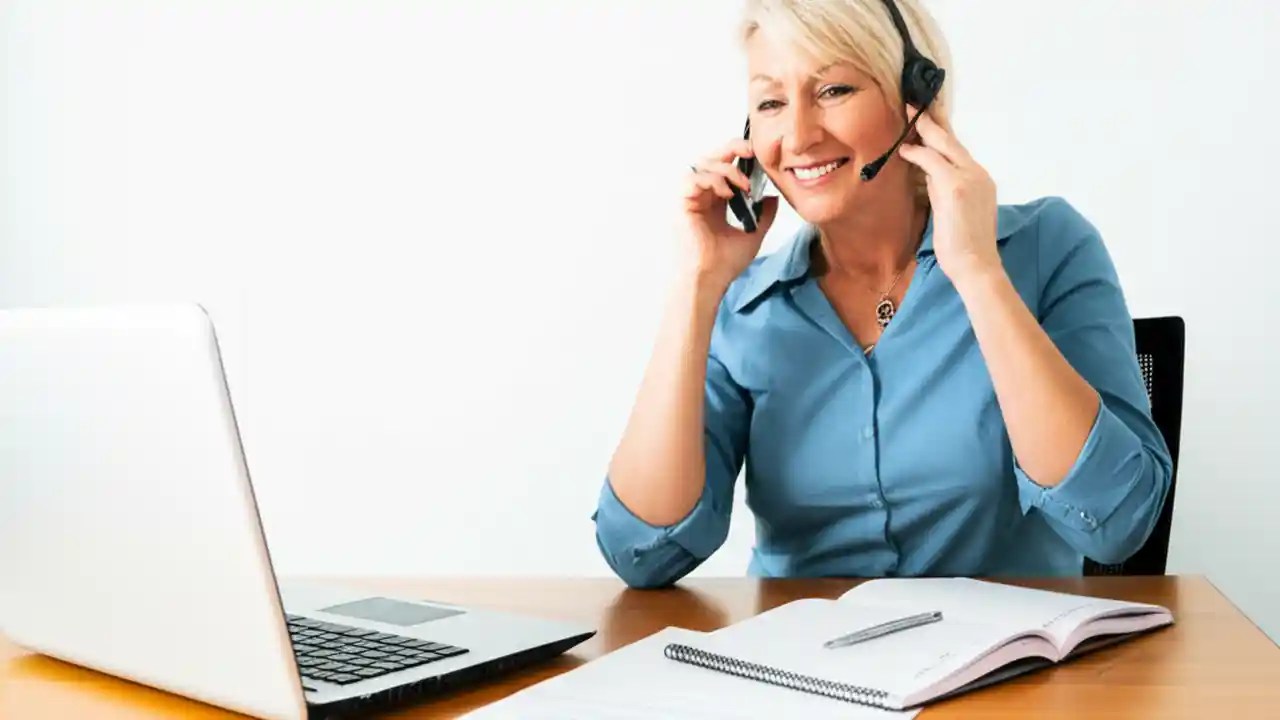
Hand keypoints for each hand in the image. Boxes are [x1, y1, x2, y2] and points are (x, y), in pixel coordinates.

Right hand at [681, 138, 779, 289]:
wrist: (709, 280)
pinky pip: (693, 178)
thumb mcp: (753, 234)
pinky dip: (711, 180)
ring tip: (742, 187)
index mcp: (714, 200)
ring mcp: (690, 198)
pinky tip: (726, 194)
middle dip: (732, 149)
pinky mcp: (681, 203)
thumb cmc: (724, 264)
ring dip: (726, 169)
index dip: (738, 156)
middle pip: (712, 158)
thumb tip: (774, 197)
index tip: (756, 156)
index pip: (724, 167)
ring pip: (703, 164)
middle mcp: (700, 195)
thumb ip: (764, 215)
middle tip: (751, 152)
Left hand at [896, 105, 1001, 288]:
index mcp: (981, 180)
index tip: (930, 119)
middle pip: (953, 140)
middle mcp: (978, 174)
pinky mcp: (956, 186)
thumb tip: (928, 175)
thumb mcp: (954, 212)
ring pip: (944, 145)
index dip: (942, 133)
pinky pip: (933, 161)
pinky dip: (918, 152)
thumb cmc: (964, 247)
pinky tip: (904, 148)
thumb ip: (944, 190)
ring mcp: (969, 178)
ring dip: (924, 129)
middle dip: (933, 121)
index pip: (959, 150)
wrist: (977, 265)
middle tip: (915, 105)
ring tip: (908, 115)